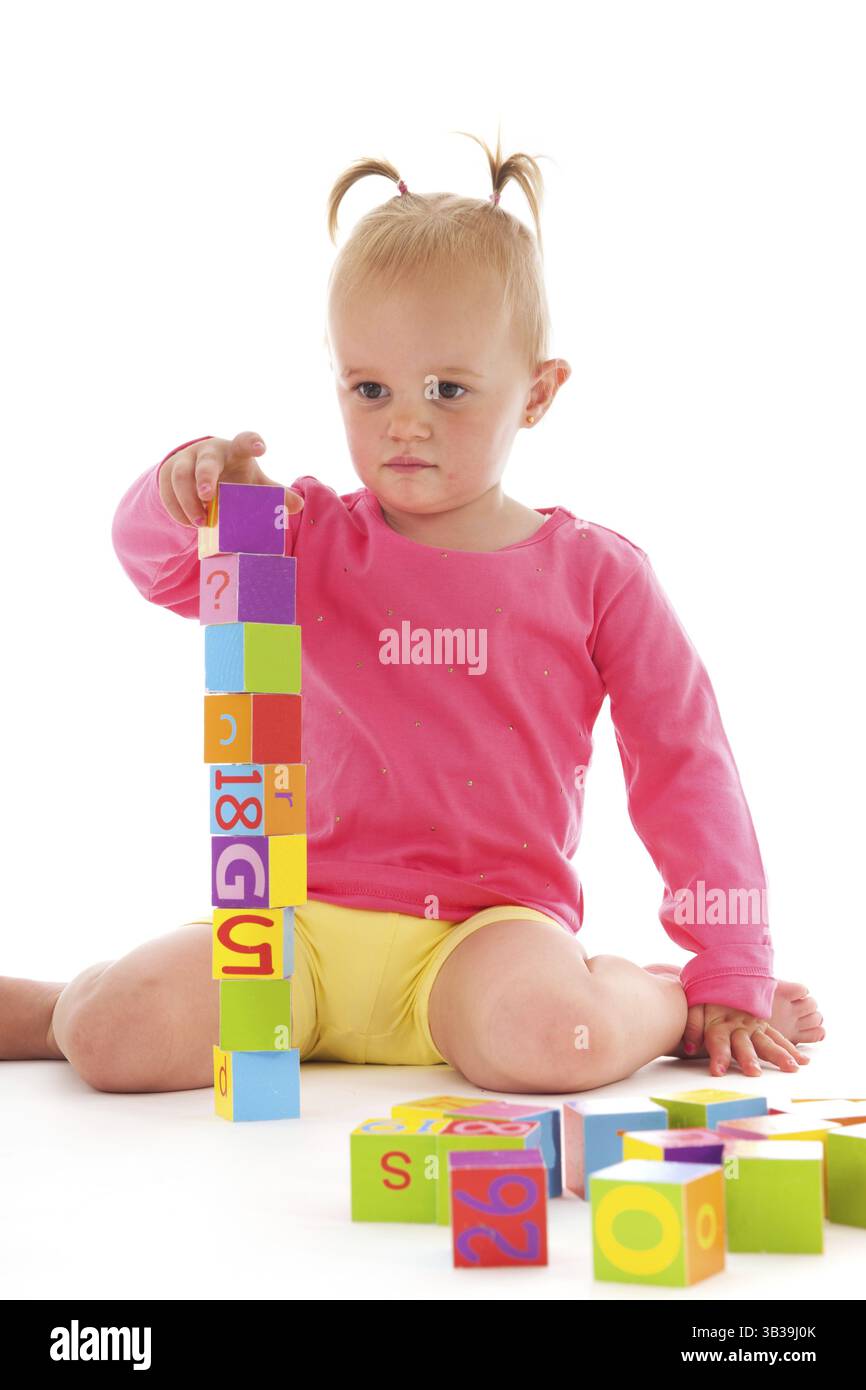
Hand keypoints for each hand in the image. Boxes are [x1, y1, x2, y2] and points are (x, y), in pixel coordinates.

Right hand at [158, 430, 304, 527]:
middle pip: (206, 461)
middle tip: (208, 497)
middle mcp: (209, 452)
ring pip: (180, 476)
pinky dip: (176, 508)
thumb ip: (274, 493)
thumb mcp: (254, 484)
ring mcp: (186, 460)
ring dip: (188, 501)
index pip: (244, 441)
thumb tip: (299, 504)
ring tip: (201, 522)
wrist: (199, 474)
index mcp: (235, 451)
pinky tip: (187, 522)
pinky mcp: (168, 473)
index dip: (251, 442)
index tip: (261, 448)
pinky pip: (167, 490)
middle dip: (205, 478)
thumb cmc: (234, 477)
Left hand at [681, 1003, 809, 1077]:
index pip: (718, 1042)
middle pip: (745, 1045)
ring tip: (791, 1068)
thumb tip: (690, 1048)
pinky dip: (791, 1049)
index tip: (718, 1071)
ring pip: (768, 1042)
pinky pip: (779, 1038)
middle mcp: (739, 1026)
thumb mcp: (694, 1006)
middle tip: (754, 1073)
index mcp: (720, 1023)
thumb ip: (692, 1026)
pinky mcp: (764, 1026)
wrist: (723, 975)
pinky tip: (803, 1060)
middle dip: (749, 1059)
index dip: (718, 1056)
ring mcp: (754, 1026)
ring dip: (779, 1055)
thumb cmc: (707, 996)